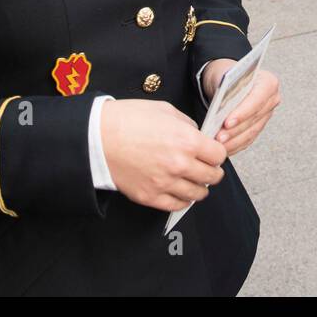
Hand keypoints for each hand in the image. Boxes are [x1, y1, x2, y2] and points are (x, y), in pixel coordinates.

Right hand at [99, 99, 225, 211]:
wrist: (97, 137)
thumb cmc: (128, 119)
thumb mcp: (164, 110)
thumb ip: (187, 124)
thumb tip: (199, 135)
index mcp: (186, 140)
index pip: (219, 155)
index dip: (216, 152)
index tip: (211, 152)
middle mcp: (179, 164)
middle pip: (213, 177)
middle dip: (212, 170)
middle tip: (205, 166)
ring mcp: (165, 183)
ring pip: (198, 194)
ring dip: (199, 186)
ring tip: (192, 179)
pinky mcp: (150, 196)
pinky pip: (177, 205)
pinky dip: (182, 199)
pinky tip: (178, 190)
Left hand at [202, 62, 281, 155]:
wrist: (227, 81)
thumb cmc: (226, 76)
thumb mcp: (224, 77)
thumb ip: (227, 90)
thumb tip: (221, 108)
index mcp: (267, 83)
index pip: (257, 100)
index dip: (242, 113)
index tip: (227, 122)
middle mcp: (271, 100)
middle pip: (253, 119)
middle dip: (234, 130)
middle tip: (218, 137)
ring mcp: (266, 115)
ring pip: (250, 132)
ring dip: (233, 141)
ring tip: (218, 144)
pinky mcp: (259, 127)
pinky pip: (248, 139)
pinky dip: (234, 145)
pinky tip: (223, 148)